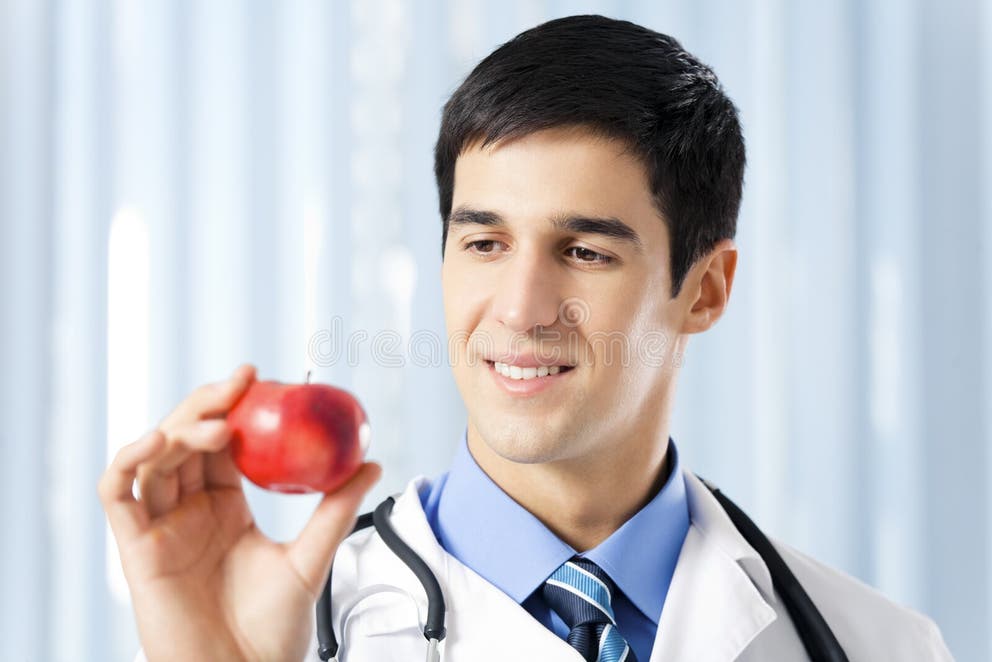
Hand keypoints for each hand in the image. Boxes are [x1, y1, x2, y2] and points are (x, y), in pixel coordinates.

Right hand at [97, 364, 381, 661]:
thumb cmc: (275, 629)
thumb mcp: (312, 557)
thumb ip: (337, 509)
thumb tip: (373, 462)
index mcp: (225, 507)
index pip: (222, 443)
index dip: (234, 406)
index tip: (261, 378)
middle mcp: (189, 511)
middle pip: (185, 440)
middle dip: (207, 404)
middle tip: (240, 383)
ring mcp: (160, 527)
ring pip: (154, 458)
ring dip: (180, 430)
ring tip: (218, 424)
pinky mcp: (135, 549)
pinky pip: (117, 494)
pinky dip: (129, 461)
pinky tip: (157, 442)